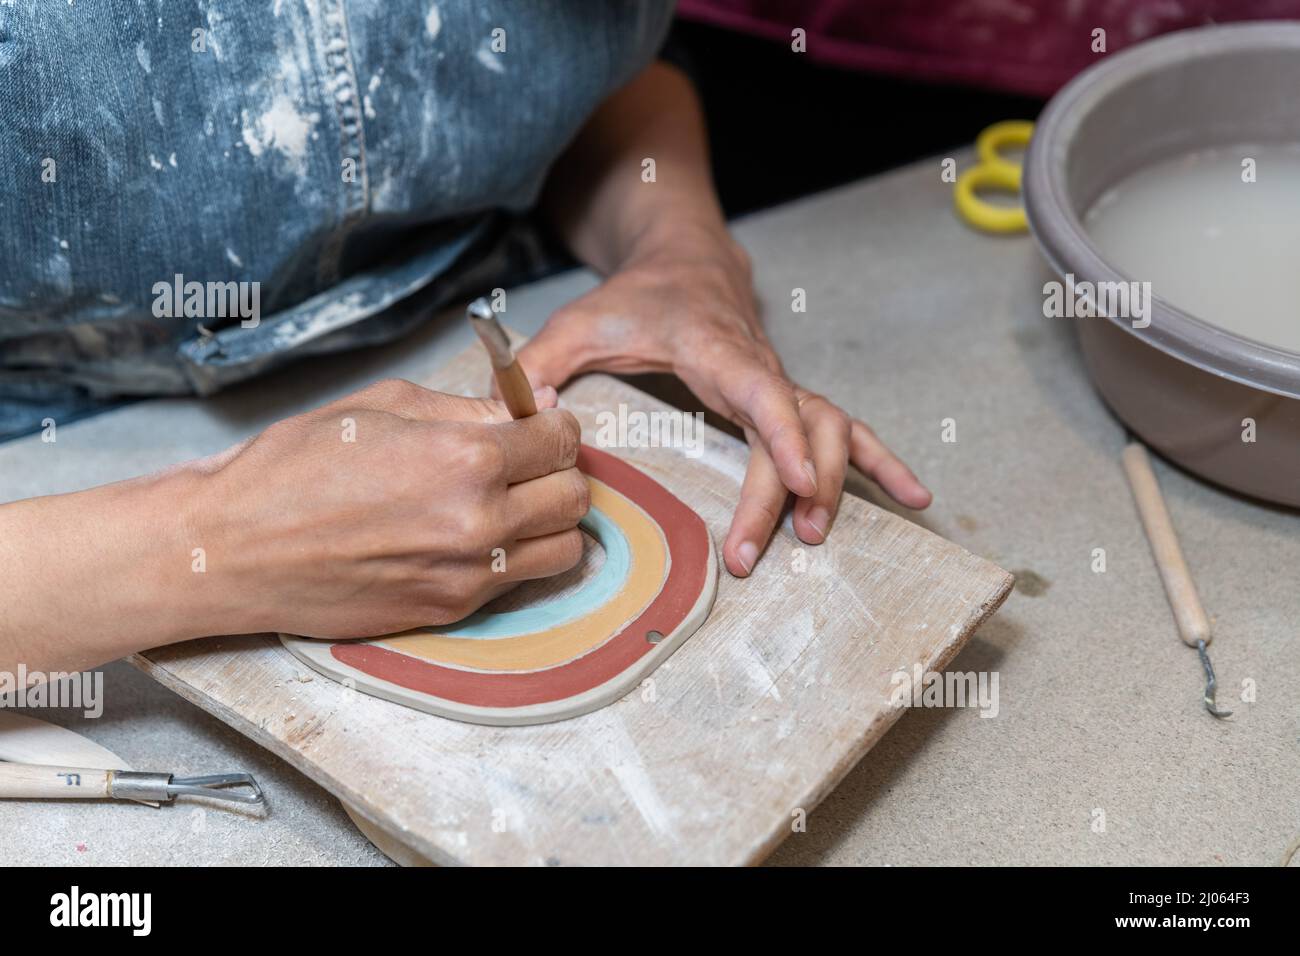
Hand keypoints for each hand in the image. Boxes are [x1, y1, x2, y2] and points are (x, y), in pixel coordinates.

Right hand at [189, 379, 588, 637]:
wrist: (233, 550)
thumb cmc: (296, 466)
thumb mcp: (386, 406)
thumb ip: (472, 407)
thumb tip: (536, 405)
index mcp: (466, 459)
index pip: (562, 440)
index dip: (554, 425)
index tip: (537, 424)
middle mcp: (480, 522)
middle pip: (576, 496)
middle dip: (559, 471)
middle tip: (526, 461)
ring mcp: (468, 575)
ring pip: (565, 549)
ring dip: (549, 521)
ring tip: (510, 502)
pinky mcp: (451, 611)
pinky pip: (519, 582)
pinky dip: (515, 557)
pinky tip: (473, 535)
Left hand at [514, 226, 930, 577]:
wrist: (685, 261)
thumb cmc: (634, 297)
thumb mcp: (579, 319)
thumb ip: (543, 361)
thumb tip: (524, 410)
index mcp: (714, 346)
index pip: (760, 390)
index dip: (784, 436)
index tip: (800, 484)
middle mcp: (760, 365)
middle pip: (798, 425)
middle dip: (788, 490)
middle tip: (752, 554)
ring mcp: (782, 382)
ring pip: (833, 427)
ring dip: (837, 482)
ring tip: (817, 538)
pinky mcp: (791, 398)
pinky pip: (847, 430)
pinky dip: (883, 462)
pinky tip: (915, 498)